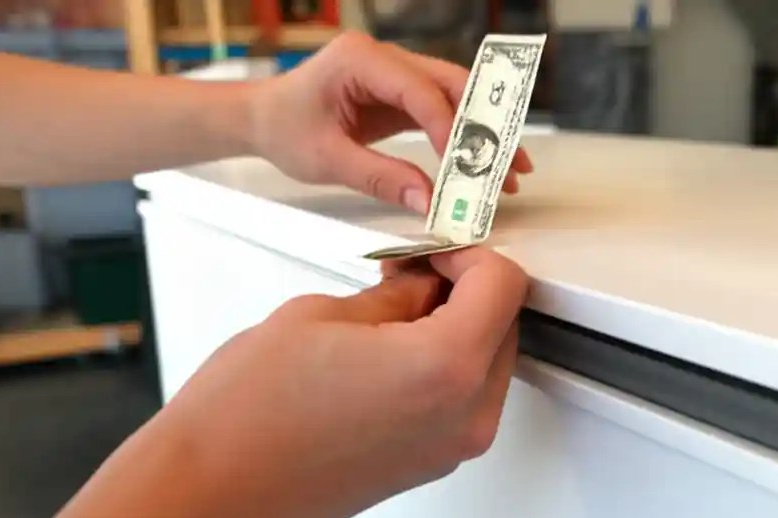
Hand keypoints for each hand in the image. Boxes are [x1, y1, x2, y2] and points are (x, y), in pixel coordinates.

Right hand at [153, 248, 528, 517]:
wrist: (215, 496)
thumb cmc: (248, 414)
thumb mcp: (324, 316)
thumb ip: (395, 294)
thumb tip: (425, 283)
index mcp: (446, 368)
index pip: (501, 285)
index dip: (466, 254)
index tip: (430, 250)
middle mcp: (465, 415)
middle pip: (503, 324)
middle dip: (464, 288)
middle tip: (407, 272)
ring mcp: (453, 447)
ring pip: (488, 361)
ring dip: (456, 326)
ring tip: (388, 311)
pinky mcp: (434, 463)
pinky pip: (464, 397)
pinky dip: (444, 363)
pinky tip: (389, 350)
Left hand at [248, 32, 533, 212]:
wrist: (263, 118)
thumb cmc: (285, 129)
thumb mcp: (327, 160)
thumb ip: (379, 177)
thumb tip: (427, 200)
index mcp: (360, 60)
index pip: (419, 91)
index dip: (448, 129)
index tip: (466, 168)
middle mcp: (385, 58)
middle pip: (451, 85)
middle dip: (486, 127)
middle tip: (514, 165)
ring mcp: (395, 72)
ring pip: (455, 96)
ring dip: (483, 133)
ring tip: (510, 171)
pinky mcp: (400, 92)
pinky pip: (441, 110)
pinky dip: (464, 137)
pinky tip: (483, 164)